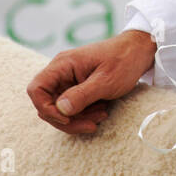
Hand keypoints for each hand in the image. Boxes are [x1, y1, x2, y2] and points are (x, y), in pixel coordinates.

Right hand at [27, 30, 156, 133]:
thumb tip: (60, 109)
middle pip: (47, 104)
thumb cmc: (124, 60)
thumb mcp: (106, 81)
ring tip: (101, 116)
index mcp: (62, 65)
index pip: (36, 89)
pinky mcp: (77, 87)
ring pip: (60, 109)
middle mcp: (61, 72)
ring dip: (78, 119)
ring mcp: (68, 80)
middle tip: (91, 125)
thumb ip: (82, 95)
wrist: (139, 51)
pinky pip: (72, 107)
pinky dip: (84, 114)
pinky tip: (101, 112)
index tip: (67, 118)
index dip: (46, 108)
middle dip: (67, 119)